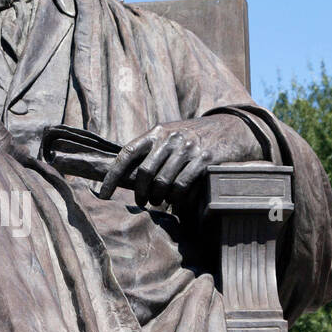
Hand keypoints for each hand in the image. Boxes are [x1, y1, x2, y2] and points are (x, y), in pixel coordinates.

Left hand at [97, 115, 259, 207]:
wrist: (228, 129)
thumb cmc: (191, 137)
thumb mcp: (168, 136)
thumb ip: (149, 150)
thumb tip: (124, 176)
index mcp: (156, 132)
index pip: (126, 154)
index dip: (112, 176)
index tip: (103, 194)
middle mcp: (170, 138)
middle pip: (145, 173)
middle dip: (140, 193)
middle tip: (141, 201)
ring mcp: (188, 148)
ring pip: (163, 183)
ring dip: (158, 198)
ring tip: (159, 202)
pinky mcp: (204, 160)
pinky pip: (183, 186)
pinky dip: (177, 198)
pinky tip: (176, 200)